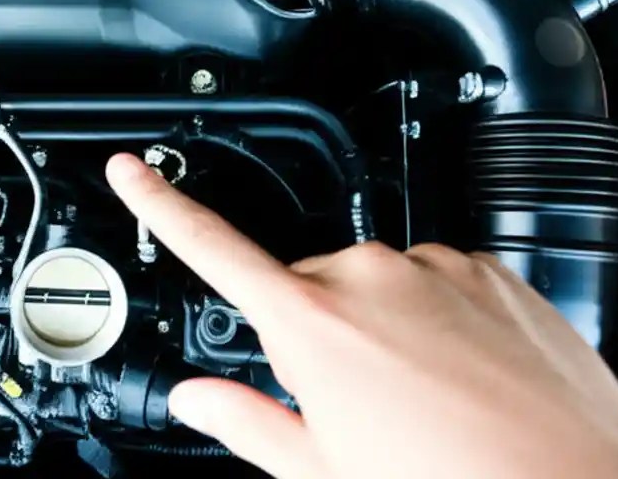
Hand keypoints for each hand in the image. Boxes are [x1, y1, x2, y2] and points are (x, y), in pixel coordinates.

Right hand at [105, 153, 617, 478]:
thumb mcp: (323, 471)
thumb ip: (248, 422)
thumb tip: (198, 401)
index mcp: (311, 324)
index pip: (211, 247)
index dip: (160, 204)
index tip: (131, 169)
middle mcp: (368, 276)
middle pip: (305, 290)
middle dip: (314, 337)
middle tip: (354, 407)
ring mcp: (433, 267)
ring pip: (374, 286)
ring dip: (380, 329)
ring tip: (421, 400)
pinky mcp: (486, 268)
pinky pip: (434, 282)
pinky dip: (436, 321)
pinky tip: (461, 379)